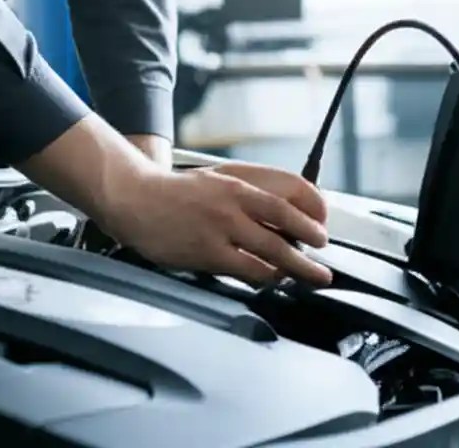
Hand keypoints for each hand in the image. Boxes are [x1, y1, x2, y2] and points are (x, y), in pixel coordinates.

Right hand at [17, 116, 332, 287]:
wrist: (135, 200)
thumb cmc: (174, 193)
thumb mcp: (215, 179)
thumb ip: (246, 193)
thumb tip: (281, 212)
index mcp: (237, 180)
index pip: (290, 188)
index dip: (313, 206)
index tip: (323, 218)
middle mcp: (233, 200)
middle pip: (287, 219)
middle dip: (312, 237)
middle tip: (323, 248)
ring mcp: (222, 227)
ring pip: (274, 249)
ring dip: (300, 265)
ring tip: (314, 275)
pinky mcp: (209, 252)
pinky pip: (249, 269)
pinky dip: (268, 276)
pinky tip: (275, 279)